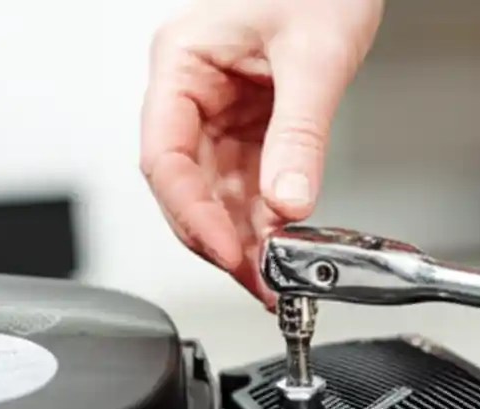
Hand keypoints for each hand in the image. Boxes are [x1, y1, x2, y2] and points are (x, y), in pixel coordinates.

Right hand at [141, 0, 383, 308]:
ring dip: (243, 237)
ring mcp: (220, 110)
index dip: (191, 214)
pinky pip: (248, 179)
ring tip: (271, 278)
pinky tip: (279, 246)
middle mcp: (192, 90)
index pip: (165, 156)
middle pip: (186, 185)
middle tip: (255, 280)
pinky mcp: (251, 123)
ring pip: (217, 190)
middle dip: (218, 238)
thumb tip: (289, 202)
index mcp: (183, 62)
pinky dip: (264, 216)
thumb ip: (299, 135)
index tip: (226, 252)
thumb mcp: (314, 57)